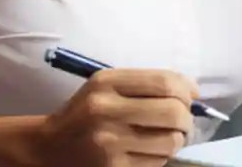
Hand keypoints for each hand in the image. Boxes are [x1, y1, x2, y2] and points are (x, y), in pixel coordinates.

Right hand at [30, 69, 198, 166]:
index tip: (193, 96)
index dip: (187, 89)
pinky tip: (147, 151)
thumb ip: (145, 84)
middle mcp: (106, 111)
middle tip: (183, 121)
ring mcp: (109, 143)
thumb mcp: (105, 86)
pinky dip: (160, 157)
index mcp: (105, 83)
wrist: (48, 148)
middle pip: (173, 113)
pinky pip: (157, 162)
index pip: (164, 83)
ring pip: (170, 141)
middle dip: (187, 118)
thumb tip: (193, 91)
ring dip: (176, 140)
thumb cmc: (84, 112)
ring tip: (166, 136)